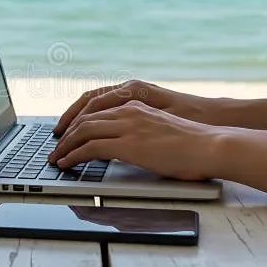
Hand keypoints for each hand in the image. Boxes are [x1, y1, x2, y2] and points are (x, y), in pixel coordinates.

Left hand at [48, 100, 222, 180]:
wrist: (212, 145)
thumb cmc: (193, 143)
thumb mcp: (161, 129)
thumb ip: (141, 131)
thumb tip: (128, 146)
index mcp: (136, 103)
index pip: (95, 105)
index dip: (75, 118)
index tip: (65, 130)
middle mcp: (129, 110)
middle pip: (84, 117)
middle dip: (65, 133)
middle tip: (54, 146)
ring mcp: (128, 125)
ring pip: (83, 131)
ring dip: (65, 146)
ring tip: (56, 158)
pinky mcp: (129, 144)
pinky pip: (91, 147)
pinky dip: (74, 155)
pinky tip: (67, 164)